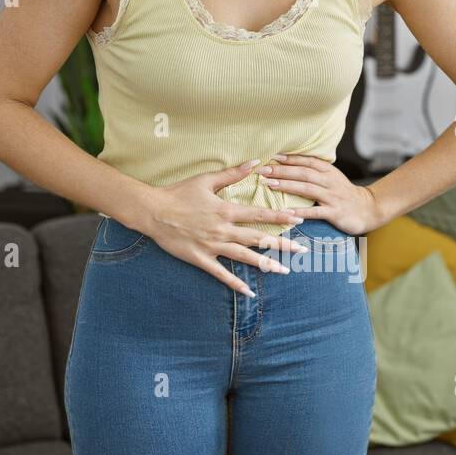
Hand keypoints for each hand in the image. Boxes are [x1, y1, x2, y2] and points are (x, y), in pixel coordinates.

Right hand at [138, 159, 311, 297]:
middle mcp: (223, 230)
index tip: (298, 219)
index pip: (259, 214)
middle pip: (258, 238)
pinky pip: (222, 274)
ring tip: (285, 271)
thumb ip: (232, 174)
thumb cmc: (178, 193)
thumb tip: (255, 162)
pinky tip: (249, 292)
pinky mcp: (201, 259)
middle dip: (282, 244)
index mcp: (225, 210)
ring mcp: (213, 246)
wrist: (153, 211)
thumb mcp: (206, 180)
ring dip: (266, 265)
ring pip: (245, 257)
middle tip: (302, 250)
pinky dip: (236, 284)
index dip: (280, 217)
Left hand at [256, 153, 383, 234]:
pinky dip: (300, 211)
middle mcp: (329, 181)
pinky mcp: (335, 212)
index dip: (289, 158)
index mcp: (328, 171)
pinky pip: (315, 212)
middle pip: (303, 173)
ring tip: (269, 185)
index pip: (306, 161)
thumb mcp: (332, 178)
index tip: (272, 157)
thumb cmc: (345, 194)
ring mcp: (332, 197)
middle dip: (282, 171)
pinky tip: (286, 212)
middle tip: (262, 171)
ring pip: (306, 189)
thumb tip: (291, 165)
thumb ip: (315, 171)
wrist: (369, 209)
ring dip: (287, 186)